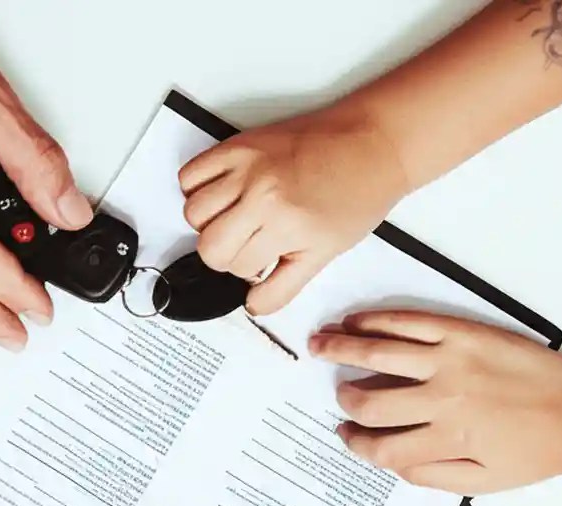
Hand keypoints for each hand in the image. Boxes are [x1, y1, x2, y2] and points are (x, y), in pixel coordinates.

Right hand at [178, 104, 407, 314]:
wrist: (371, 143)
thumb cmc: (357, 193)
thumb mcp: (325, 253)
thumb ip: (284, 286)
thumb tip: (254, 306)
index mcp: (285, 225)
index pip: (236, 268)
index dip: (248, 270)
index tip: (260, 261)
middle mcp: (261, 194)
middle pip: (208, 246)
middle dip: (224, 254)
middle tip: (246, 244)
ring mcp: (246, 167)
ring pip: (193, 212)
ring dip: (209, 223)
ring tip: (236, 218)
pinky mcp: (238, 144)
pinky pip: (190, 174)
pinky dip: (196, 188)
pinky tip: (222, 193)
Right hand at [307, 310, 561, 494]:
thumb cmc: (539, 449)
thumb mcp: (485, 481)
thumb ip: (432, 476)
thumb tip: (390, 464)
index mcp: (447, 439)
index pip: (382, 446)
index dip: (357, 443)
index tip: (348, 435)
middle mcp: (443, 398)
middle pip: (370, 400)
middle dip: (345, 400)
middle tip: (337, 395)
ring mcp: (451, 359)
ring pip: (377, 352)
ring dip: (340, 348)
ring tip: (319, 344)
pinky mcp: (463, 332)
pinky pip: (407, 322)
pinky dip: (375, 321)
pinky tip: (357, 323)